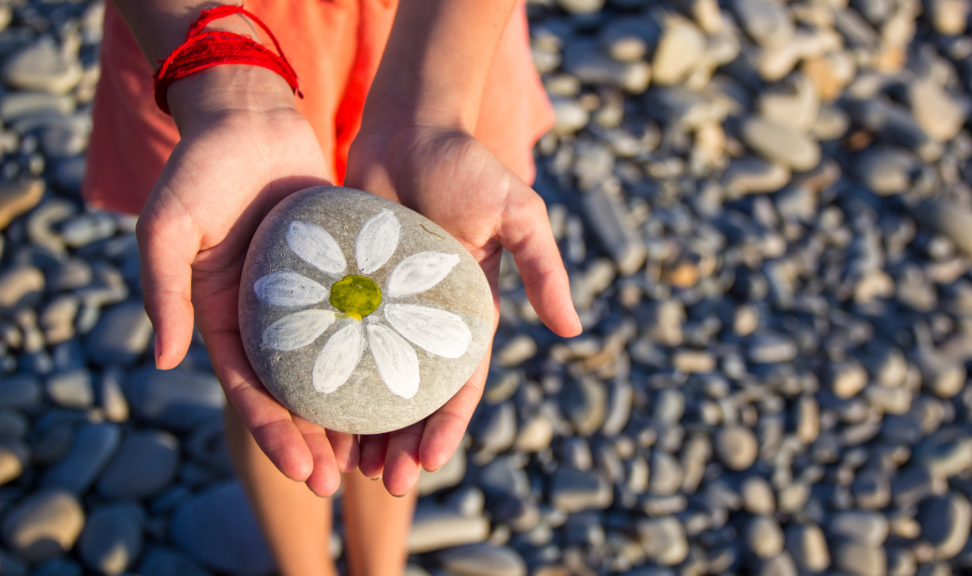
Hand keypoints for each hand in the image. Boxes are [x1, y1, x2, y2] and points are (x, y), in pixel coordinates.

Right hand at [136, 66, 358, 496]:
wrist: (250, 119)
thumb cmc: (200, 169)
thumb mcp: (167, 227)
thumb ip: (163, 290)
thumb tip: (164, 359)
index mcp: (223, 316)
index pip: (250, 390)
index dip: (274, 433)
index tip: (301, 470)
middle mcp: (267, 317)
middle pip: (294, 392)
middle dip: (315, 439)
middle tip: (343, 480)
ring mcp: (306, 298)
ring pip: (333, 366)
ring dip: (349, 410)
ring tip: (377, 451)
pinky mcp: (340, 273)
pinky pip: (362, 321)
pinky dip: (378, 353)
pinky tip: (406, 381)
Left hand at [344, 125, 581, 495]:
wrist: (408, 126)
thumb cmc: (467, 165)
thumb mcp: (518, 213)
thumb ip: (542, 268)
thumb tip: (571, 331)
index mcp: (467, 311)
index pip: (459, 381)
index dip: (447, 425)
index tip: (428, 464)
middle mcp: (425, 318)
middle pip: (413, 394)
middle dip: (402, 441)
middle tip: (382, 484)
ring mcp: (384, 306)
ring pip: (370, 378)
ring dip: (363, 425)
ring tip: (345, 466)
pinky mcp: (348, 288)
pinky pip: (334, 340)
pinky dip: (325, 376)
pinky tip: (307, 409)